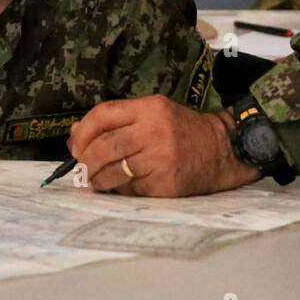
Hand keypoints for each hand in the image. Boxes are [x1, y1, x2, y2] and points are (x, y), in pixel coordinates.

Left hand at [67, 95, 260, 196]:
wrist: (224, 150)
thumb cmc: (184, 131)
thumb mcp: (155, 114)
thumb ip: (119, 121)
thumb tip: (76, 135)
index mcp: (150, 108)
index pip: (103, 115)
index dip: (82, 132)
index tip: (75, 146)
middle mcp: (154, 131)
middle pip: (104, 146)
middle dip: (85, 160)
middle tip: (79, 169)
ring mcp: (161, 159)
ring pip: (114, 171)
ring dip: (97, 179)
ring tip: (94, 181)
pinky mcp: (166, 184)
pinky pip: (131, 189)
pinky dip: (120, 190)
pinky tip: (121, 187)